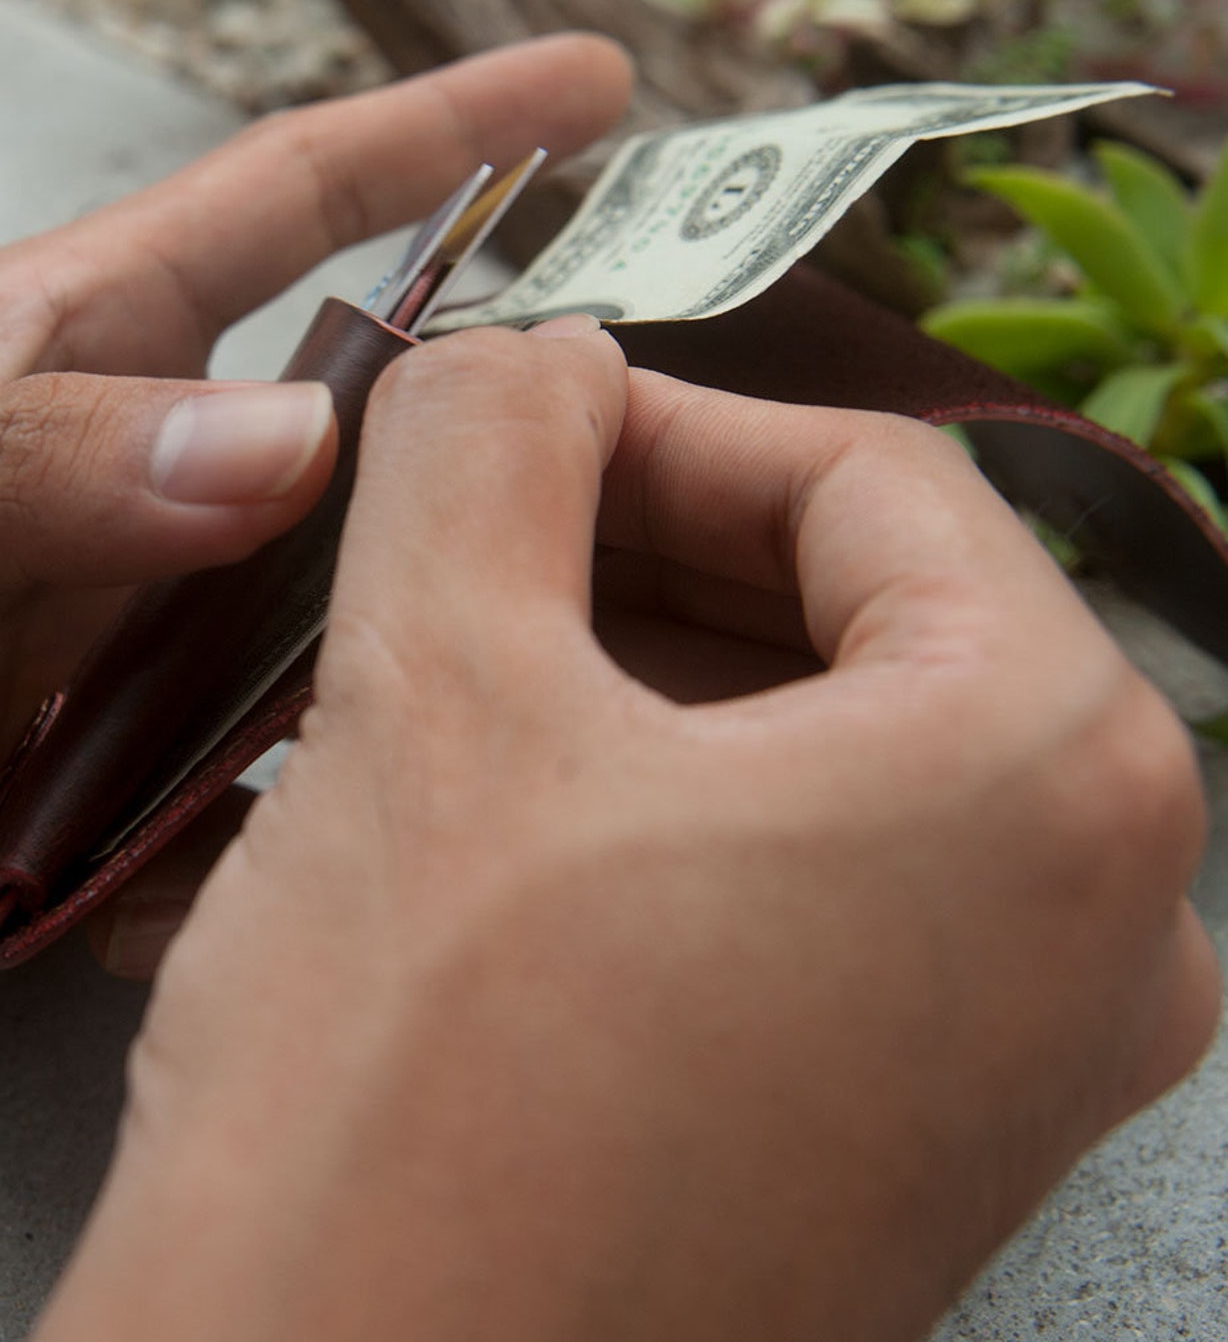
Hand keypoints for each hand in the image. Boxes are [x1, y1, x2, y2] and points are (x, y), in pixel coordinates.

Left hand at [0, 35, 633, 974]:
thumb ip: (41, 467)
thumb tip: (298, 443)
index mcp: (86, 347)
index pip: (301, 199)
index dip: (455, 129)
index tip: (597, 88)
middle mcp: (137, 475)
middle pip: (367, 438)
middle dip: (484, 454)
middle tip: (621, 496)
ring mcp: (124, 623)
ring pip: (325, 627)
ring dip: (388, 673)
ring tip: (472, 728)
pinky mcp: (94, 763)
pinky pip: (235, 789)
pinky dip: (258, 834)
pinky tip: (256, 886)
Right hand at [44, 324, 1218, 1341]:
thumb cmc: (409, 1086)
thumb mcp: (432, 686)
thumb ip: (491, 444)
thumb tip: (530, 361)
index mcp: (1052, 781)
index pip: (869, 484)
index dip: (660, 423)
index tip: (509, 427)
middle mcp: (1096, 930)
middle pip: (844, 618)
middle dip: (622, 554)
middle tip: (453, 541)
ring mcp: (1005, 1057)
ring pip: (799, 755)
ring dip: (603, 684)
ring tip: (428, 676)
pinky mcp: (894, 1142)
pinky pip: (783, 891)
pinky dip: (629, 816)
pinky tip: (469, 822)